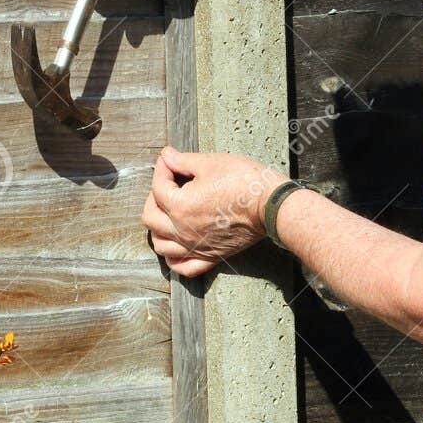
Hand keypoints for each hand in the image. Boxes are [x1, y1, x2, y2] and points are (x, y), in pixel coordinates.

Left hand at [141, 147, 285, 277]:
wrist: (272, 206)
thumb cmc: (245, 182)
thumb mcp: (211, 163)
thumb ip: (182, 161)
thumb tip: (166, 155)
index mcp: (180, 206)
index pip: (158, 186)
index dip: (162, 168)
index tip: (169, 159)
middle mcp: (183, 230)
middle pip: (150, 218)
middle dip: (154, 198)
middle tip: (167, 185)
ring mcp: (196, 246)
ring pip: (161, 246)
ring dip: (158, 230)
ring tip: (168, 215)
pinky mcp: (211, 256)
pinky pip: (184, 267)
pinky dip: (174, 260)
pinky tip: (177, 246)